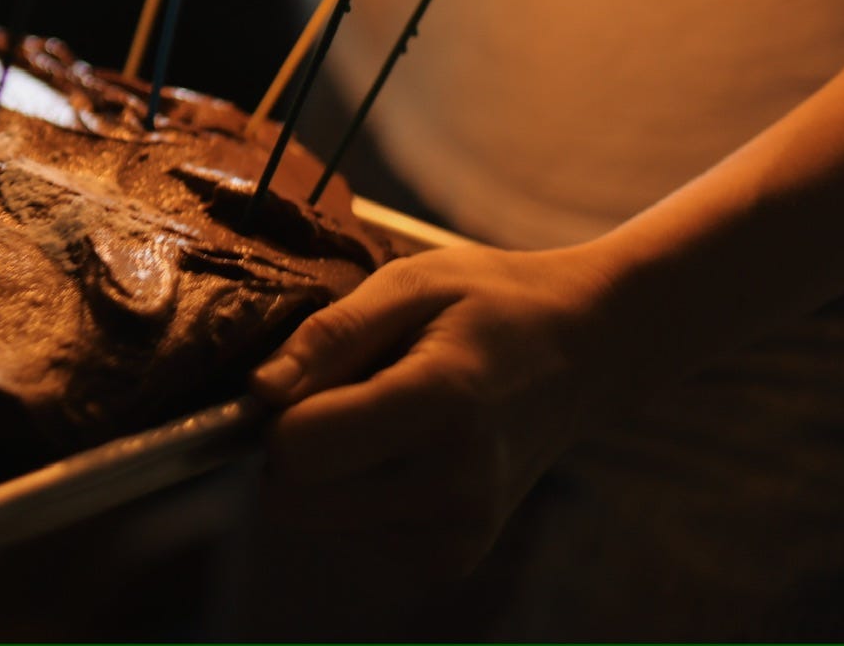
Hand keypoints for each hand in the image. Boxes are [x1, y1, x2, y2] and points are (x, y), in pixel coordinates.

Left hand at [249, 242, 631, 579]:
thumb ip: (330, 336)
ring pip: (317, 521)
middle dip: (296, 448)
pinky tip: (402, 454)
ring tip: (387, 420)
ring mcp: (462, 531)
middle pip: (296, 499)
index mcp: (442, 404)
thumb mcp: (409, 285)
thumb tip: (258, 392)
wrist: (585, 349)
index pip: (299, 450)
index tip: (307, 377)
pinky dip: (356, 498)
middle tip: (346, 396)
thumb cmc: (488, 304)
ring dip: (328, 475)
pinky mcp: (456, 557)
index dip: (280, 412)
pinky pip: (353, 537)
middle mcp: (456, 483)